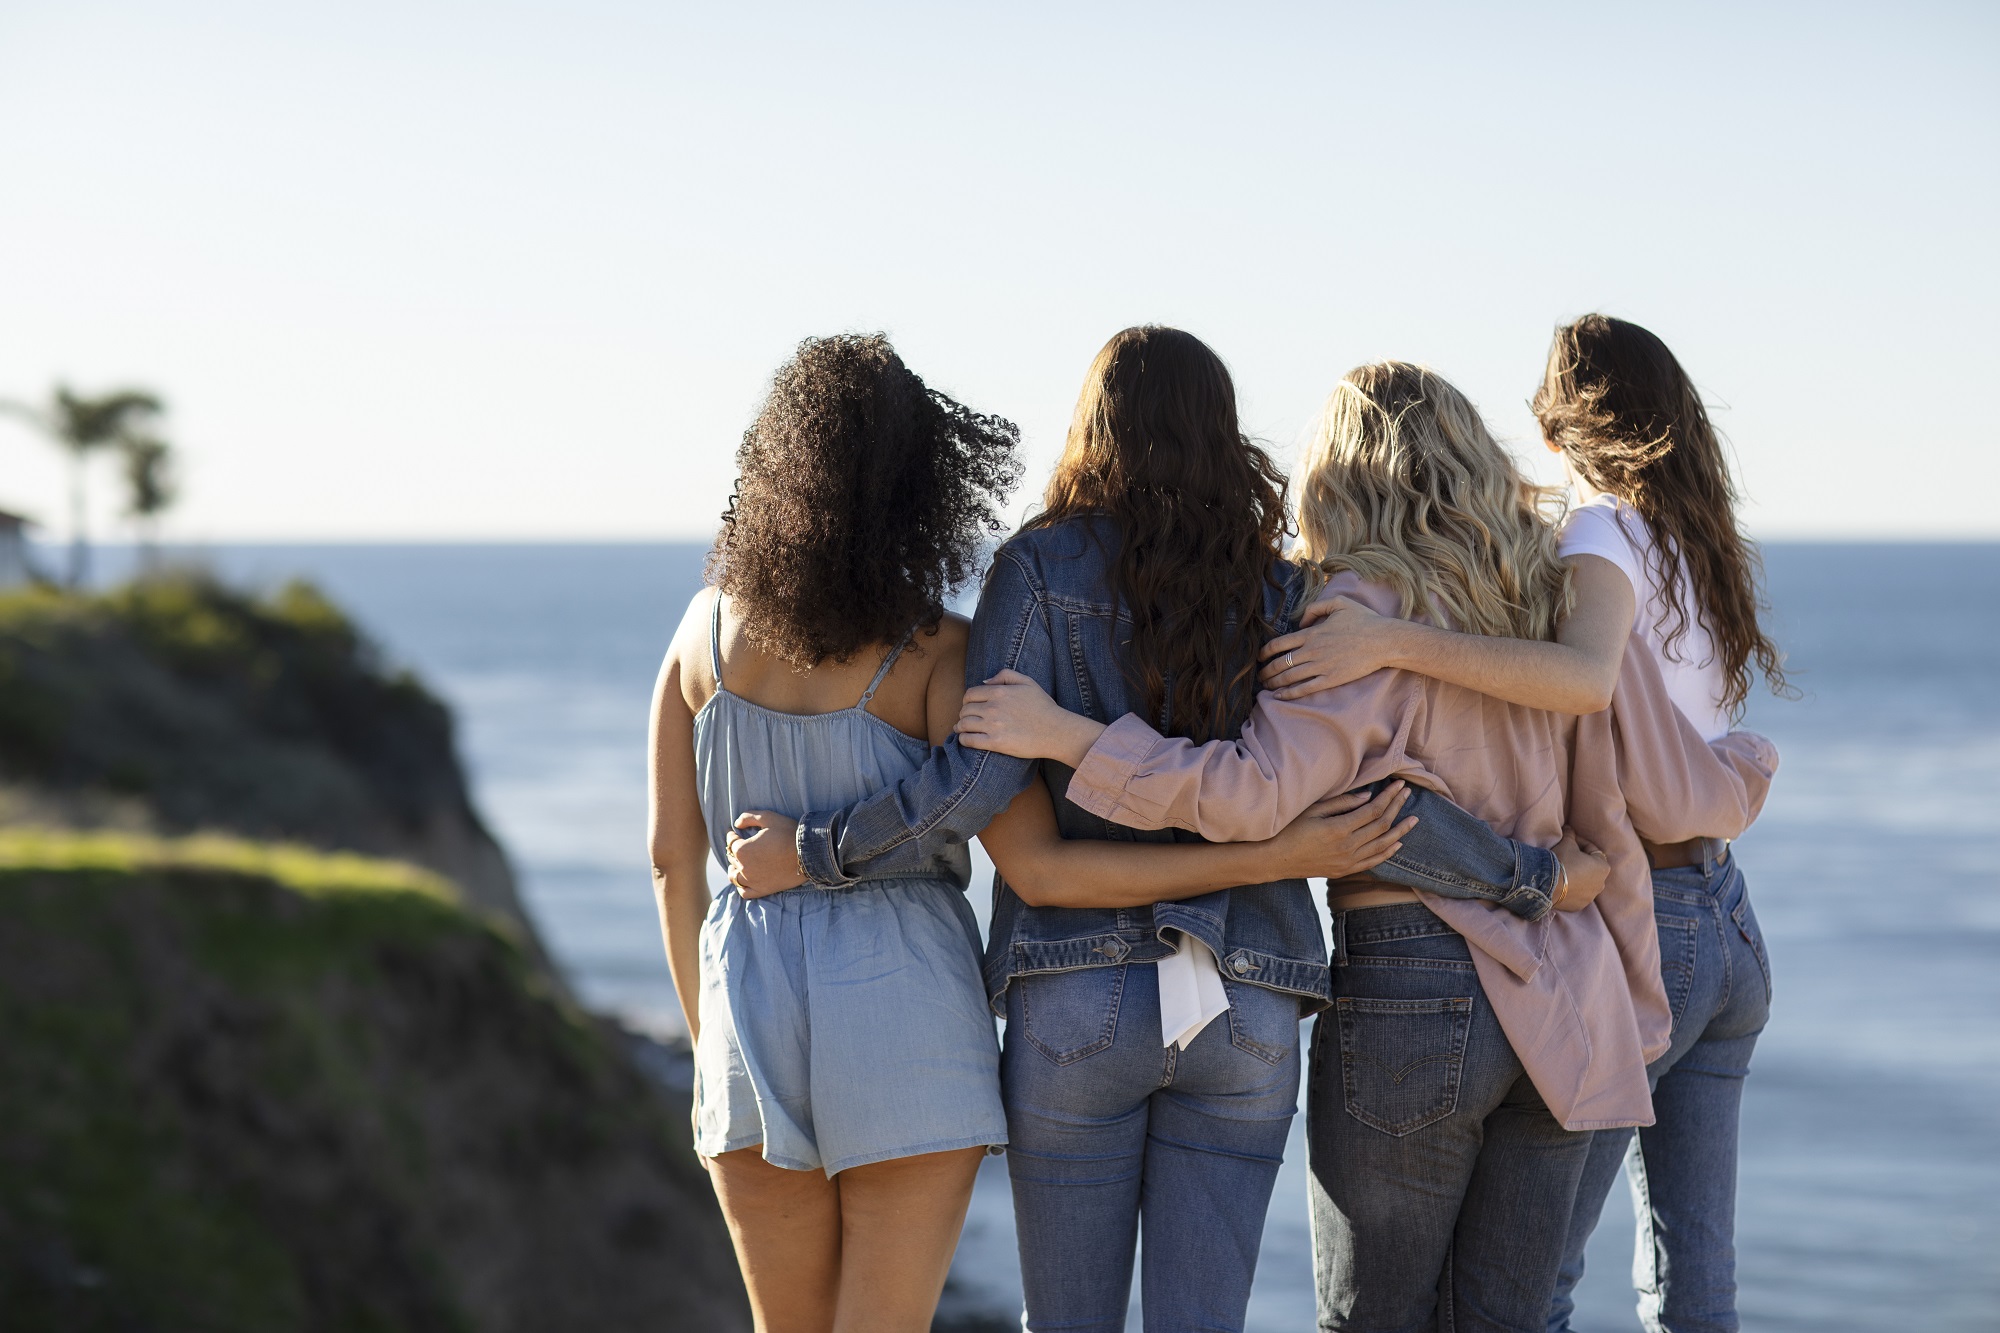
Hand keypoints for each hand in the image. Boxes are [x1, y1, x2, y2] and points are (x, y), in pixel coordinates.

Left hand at [726, 811, 805, 897]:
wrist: (808, 853)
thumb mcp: (768, 818)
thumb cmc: (788, 833)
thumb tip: (736, 824)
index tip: (734, 832)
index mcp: (742, 849)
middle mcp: (744, 867)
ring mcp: (752, 881)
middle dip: (734, 850)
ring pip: (734, 877)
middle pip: (732, 858)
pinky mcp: (762, 890)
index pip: (731, 842)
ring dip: (734, 869)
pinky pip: (744, 892)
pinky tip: (745, 880)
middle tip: (739, 845)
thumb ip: (748, 817)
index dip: (732, 835)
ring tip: (738, 864)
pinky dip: (741, 887)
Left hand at [957, 670, 1104, 766]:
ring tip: (962, 729)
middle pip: (965, 710)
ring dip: (960, 727)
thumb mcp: (1028, 682)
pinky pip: (969, 740)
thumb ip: (1005, 674)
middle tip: (967, 718)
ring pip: (963, 725)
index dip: (968, 700)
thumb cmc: (1043, 707)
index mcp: (999, 692)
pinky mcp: (995, 743)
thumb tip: (985, 681)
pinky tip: (966, 739)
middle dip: (964, 714)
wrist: (1056, 731)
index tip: (971, 706)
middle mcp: (993, 708)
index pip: (970, 694)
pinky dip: (963, 740)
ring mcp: (993, 726)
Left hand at [1259, 595, 1404, 699]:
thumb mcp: (1338, 603)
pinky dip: (1289, 693)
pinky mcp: (1331, 680)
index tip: (1259, 657)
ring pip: (1290, 677)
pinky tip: (1280, 695)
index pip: (1279, 644)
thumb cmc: (1364, 620)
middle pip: (1281, 663)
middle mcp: (1312, 651)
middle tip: (1259, 675)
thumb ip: (1314, 608)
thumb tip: (1300, 622)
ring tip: (1266, 686)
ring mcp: (1321, 667)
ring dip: (1274, 682)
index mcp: (1312, 634)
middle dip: (1266, 670)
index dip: (1265, 652)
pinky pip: (1305, 688)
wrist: (1383, 641)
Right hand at [1262, 782, 1416, 880]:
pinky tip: (1398, 843)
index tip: (1399, 784)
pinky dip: (1388, 852)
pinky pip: (1373, 862)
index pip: (1373, 810)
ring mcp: (1347, 861)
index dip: (1389, 796)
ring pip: (1382, 844)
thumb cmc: (1289, 829)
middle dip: (1397, 807)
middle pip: (1381, 825)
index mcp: (1339, 829)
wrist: (1274, 859)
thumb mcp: (1313, 810)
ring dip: (1400, 830)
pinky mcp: (1344, 870)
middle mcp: (1347, 847)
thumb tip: (1368, 796)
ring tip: (1414, 819)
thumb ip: (1342, 803)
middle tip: (1408, 793)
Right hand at [1552, 831, 1609, 911]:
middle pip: (1591, 868)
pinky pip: (1578, 894)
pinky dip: (1572, 889)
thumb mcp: (1567, 843)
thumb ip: (1571, 835)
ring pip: (1585, 883)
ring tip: (1563, 871)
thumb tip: (1569, 828)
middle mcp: (1602, 883)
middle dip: (1581, 861)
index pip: (1592, 850)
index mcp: (1603, 867)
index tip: (1569, 841)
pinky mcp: (1580, 906)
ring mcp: (1591, 896)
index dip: (1580, 844)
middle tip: (1566, 856)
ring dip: (1577, 876)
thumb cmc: (1562, 861)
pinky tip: (1561, 884)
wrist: (1549, 884)